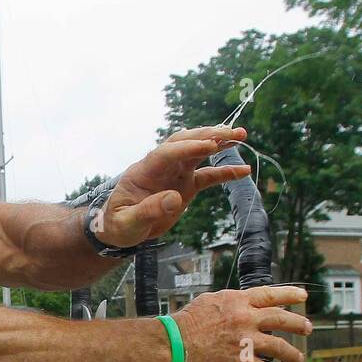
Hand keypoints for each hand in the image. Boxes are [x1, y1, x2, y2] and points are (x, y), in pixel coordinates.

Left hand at [94, 126, 251, 247]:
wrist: (120, 229)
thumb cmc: (118, 225)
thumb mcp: (127, 222)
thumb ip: (147, 211)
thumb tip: (174, 199)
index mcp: (144, 170)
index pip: (168, 153)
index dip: (188, 148)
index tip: (209, 146)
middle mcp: (162, 167)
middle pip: (185, 143)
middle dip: (208, 135)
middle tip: (232, 132)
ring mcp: (175, 174)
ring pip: (199, 152)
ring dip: (219, 143)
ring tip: (241, 136)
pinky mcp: (185, 186)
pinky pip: (207, 176)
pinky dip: (224, 172)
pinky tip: (243, 170)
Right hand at [173, 286, 309, 361]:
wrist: (176, 343)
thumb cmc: (187, 322)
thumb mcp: (211, 301)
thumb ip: (231, 303)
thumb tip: (242, 304)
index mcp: (239, 300)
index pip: (271, 294)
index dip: (290, 295)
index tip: (303, 297)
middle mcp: (246, 318)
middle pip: (281, 318)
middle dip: (298, 323)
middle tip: (308, 328)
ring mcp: (245, 340)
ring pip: (278, 346)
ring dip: (292, 353)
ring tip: (299, 359)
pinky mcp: (240, 361)